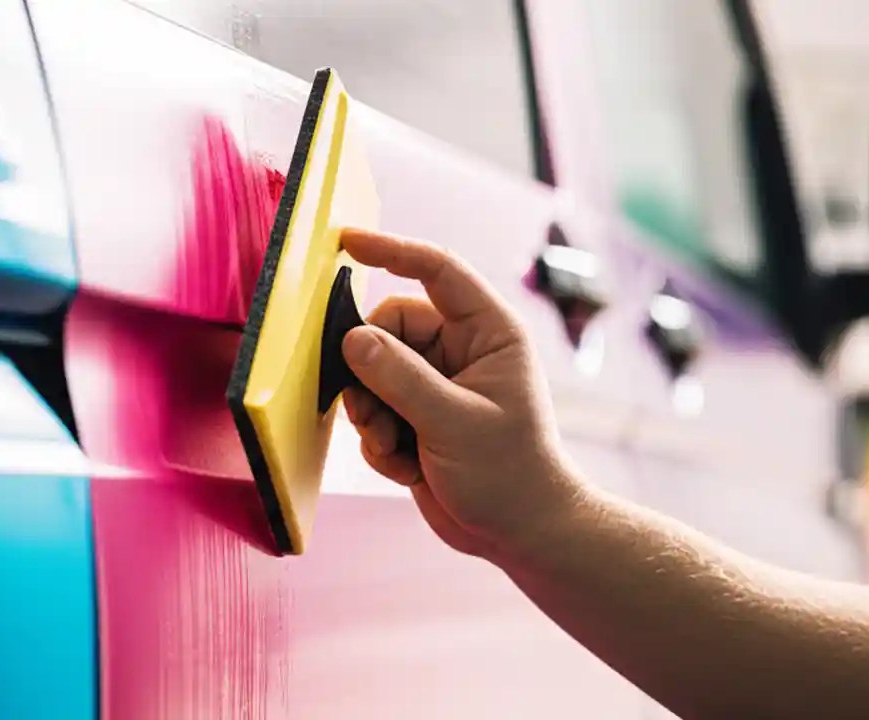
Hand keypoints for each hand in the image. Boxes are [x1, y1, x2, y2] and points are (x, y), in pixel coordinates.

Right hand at [339, 228, 583, 560]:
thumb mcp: (453, 422)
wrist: (521, 535)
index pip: (436, 271)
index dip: (392, 251)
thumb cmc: (510, 475)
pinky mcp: (416, 417)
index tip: (347, 242)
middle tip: (373, 415)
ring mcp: (436, 384)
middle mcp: (460, 350)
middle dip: (370, 374)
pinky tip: (407, 468)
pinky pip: (373, 410)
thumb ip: (399, 377)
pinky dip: (379, 441)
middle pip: (387, 330)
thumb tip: (352, 339)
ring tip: (396, 449)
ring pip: (371, 373)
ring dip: (371, 415)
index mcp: (488, 332)